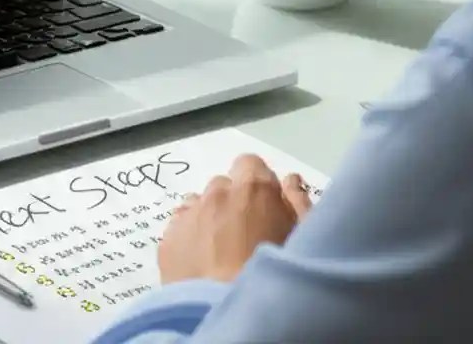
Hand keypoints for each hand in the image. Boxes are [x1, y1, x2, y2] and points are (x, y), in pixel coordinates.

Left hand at [158, 154, 312, 283]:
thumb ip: (299, 202)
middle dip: (234, 203)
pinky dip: (189, 237)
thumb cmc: (277, 274)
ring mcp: (188, 214)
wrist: (226, 308)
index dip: (257, 184)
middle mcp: (217, 193)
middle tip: (245, 235)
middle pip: (223, 186)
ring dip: (209, 219)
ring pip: (198, 205)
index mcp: (253, 188)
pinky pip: (179, 227)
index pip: (250, 164)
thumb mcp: (304, 236)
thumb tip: (290, 181)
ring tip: (221, 251)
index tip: (264, 206)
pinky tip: (201, 261)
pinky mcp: (168, 239)